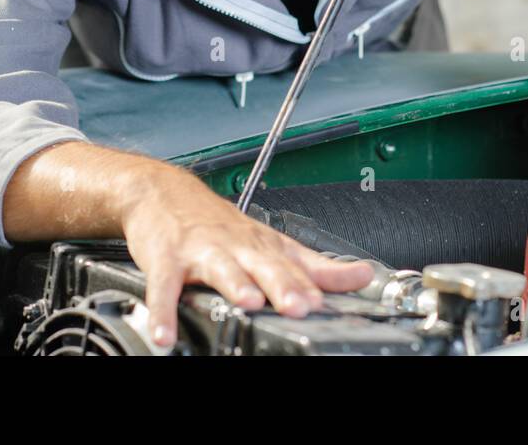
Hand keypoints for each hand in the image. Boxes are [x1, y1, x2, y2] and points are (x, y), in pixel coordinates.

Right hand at [120, 169, 373, 349]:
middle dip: (283, 284)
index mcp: (263, 245)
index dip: (311, 285)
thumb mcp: (271, 241)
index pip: (293, 265)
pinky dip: (164, 311)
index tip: (326, 302)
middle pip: (263, 264)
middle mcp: (236, 245)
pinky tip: (166, 333)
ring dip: (235, 284)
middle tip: (299, 304)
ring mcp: (201, 250)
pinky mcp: (166, 258)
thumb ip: (316, 266)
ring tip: (249, 303)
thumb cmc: (218, 224)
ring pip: (221, 267)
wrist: (163, 192)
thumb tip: (364, 275)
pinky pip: (164, 287)